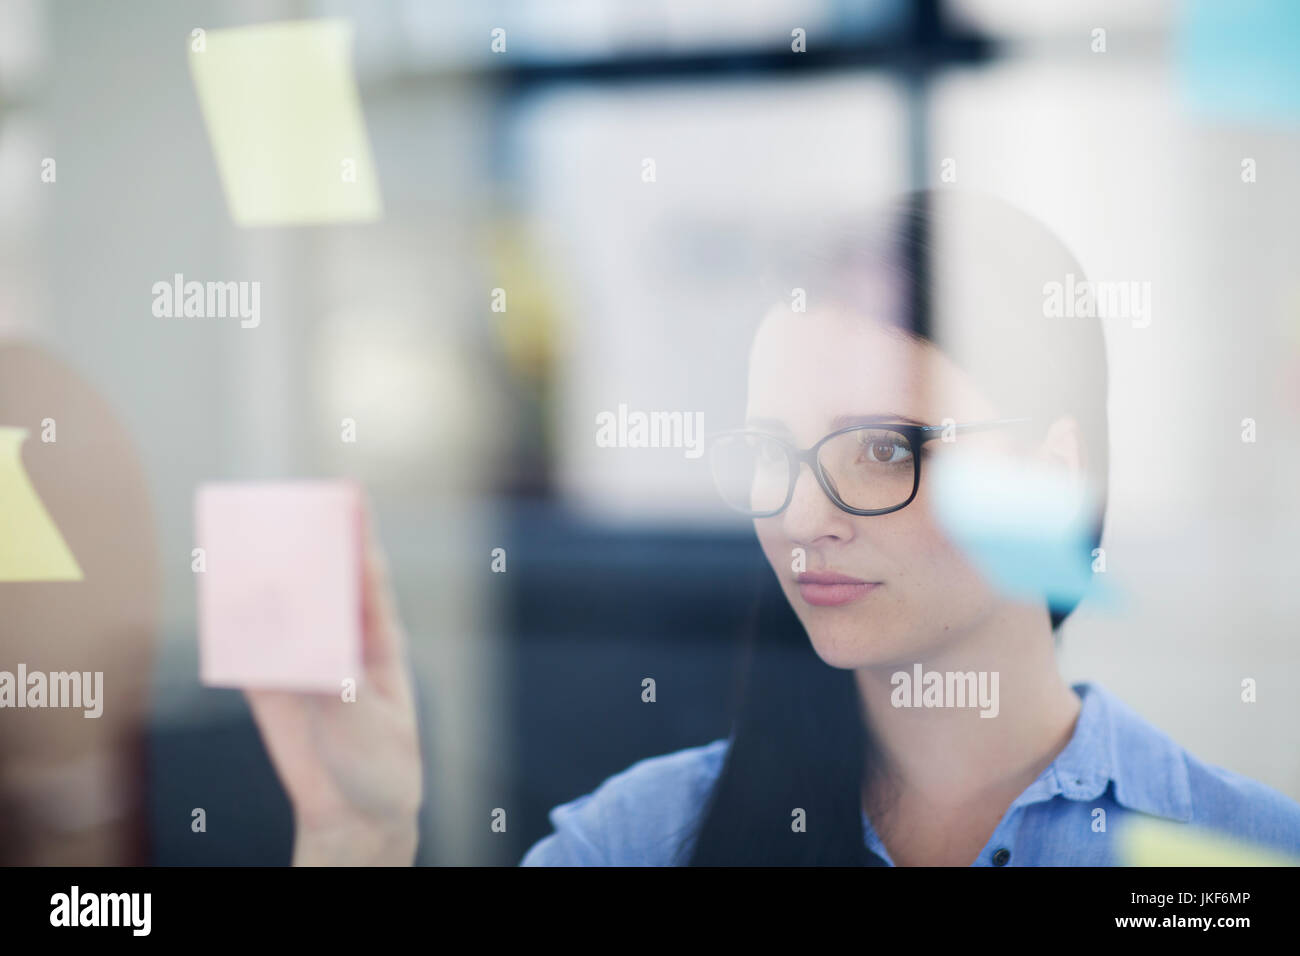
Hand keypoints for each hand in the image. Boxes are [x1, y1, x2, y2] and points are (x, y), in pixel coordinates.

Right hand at [245, 499, 421, 864]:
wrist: (350, 811)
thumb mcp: (366, 726)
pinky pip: (246, 645)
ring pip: (278, 607)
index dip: (360, 534)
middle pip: (319, 580)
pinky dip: (230, 620)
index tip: (351, 495)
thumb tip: (311, 649)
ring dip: (259, 574)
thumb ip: (339, 687)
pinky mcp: (268, 680)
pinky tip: (216, 596)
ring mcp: (301, 656)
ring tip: (239, 542)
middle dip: (303, 543)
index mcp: (379, 639)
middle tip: (283, 507)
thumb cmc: (378, 761)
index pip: (369, 577)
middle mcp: (340, 637)